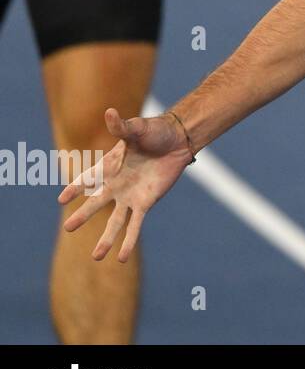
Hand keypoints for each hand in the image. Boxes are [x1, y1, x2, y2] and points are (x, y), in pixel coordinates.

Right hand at [57, 108, 194, 261]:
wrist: (178, 140)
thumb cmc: (155, 131)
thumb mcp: (137, 128)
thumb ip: (121, 126)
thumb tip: (109, 111)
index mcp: (109, 166)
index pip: (87, 178)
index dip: (76, 187)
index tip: (62, 198)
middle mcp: (116, 184)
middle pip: (96, 203)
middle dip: (83, 215)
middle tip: (68, 228)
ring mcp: (130, 196)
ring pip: (114, 221)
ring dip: (106, 238)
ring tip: (96, 256)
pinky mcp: (145, 203)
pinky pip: (135, 225)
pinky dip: (129, 240)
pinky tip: (121, 257)